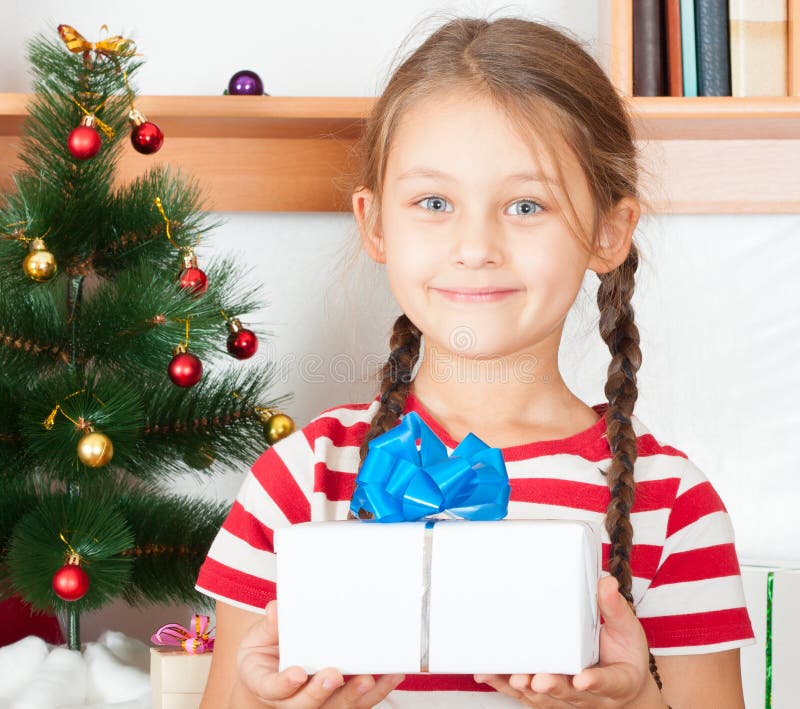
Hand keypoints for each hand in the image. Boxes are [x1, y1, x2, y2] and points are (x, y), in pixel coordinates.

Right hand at [235, 599, 404, 707]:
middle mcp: (291, 700)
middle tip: (335, 675)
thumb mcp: (260, 636)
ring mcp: (317, 703)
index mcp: (266, 683)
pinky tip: (392, 677)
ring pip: (336, 706)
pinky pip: (359, 701)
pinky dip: (377, 690)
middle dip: (321, 691)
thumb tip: (276, 610)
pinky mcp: (339, 700)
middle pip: (306, 704)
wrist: (271, 665)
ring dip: (354, 695)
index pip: (273, 689)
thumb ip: (271, 625)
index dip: (285, 684)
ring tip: (368, 680)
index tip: (298, 673)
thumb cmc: (266, 649)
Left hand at [474, 575, 660, 707]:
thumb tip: (605, 581)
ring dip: (528, 688)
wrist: (620, 679)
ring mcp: (567, 697)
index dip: (595, 682)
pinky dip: (505, 685)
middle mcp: (590, 694)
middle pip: (570, 694)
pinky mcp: (547, 695)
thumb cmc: (623, 653)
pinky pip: (525, 693)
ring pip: (545, 698)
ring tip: (515, 678)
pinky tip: (487, 675)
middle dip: (554, 686)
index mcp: (617, 681)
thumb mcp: (627, 631)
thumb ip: (614, 609)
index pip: (608, 683)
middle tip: (540, 679)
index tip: (584, 679)